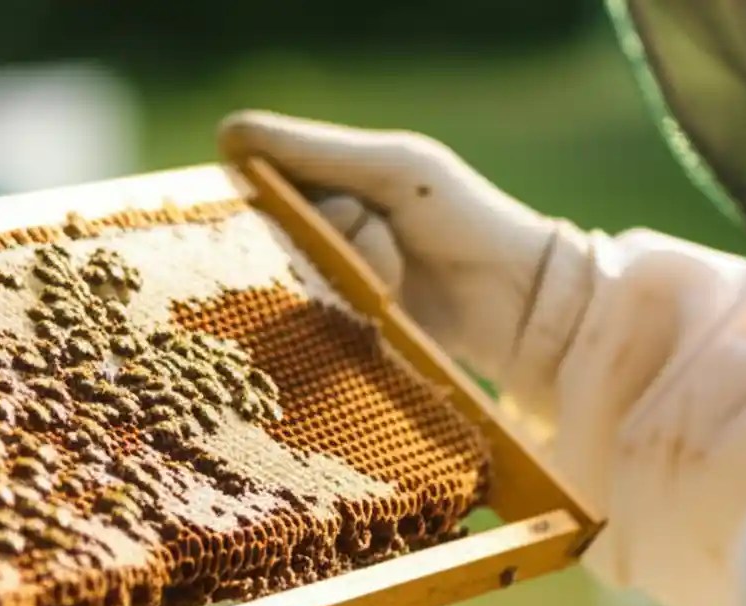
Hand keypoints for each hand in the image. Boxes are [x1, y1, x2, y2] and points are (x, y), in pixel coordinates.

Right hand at [219, 110, 572, 382]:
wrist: (517, 301)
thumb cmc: (460, 217)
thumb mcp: (389, 169)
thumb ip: (313, 154)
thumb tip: (227, 132)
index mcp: (327, 184)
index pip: (258, 181)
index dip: (260, 192)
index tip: (294, 202)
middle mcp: (317, 233)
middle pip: (274, 235)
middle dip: (324, 235)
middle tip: (382, 236)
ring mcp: (327, 285)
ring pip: (295, 278)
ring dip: (349, 273)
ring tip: (398, 278)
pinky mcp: (339, 332)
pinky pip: (312, 322)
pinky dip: (345, 312)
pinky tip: (383, 308)